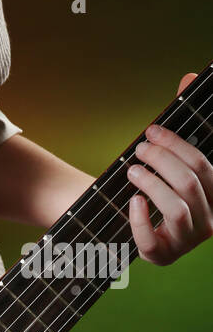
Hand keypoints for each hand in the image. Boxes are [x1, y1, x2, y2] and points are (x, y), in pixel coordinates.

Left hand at [128, 72, 212, 264]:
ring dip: (152, 184)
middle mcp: (209, 220)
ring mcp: (187, 242)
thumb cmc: (155, 183)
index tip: (151, 131)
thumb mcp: (169, 156)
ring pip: (178, 209)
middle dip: (162, 160)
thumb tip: (188, 75)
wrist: (126, 220)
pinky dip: (141, 220)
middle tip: (138, 149)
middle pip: (191, 184)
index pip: (204, 166)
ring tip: (131, 169)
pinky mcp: (161, 256)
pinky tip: (132, 201)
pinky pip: (153, 242)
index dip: (177, 145)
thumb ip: (181, 122)